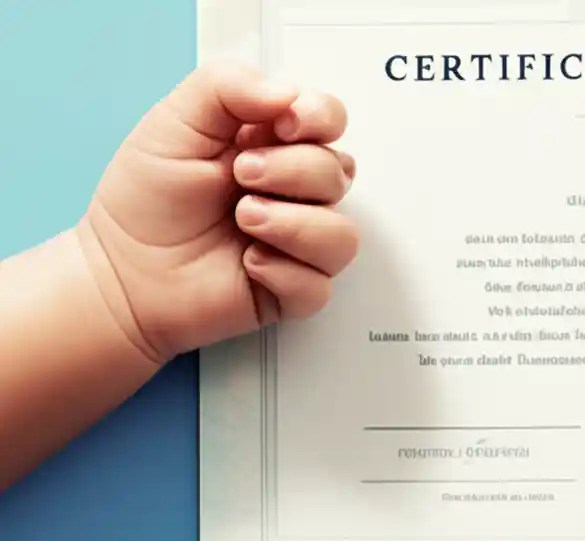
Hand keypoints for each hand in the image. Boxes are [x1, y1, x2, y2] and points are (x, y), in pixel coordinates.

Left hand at [78, 61, 357, 361]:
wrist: (121, 271)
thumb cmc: (145, 200)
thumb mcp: (176, 120)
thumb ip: (229, 85)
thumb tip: (290, 93)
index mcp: (274, 143)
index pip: (330, 118)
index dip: (320, 118)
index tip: (284, 126)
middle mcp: (295, 191)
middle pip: (340, 171)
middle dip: (293, 171)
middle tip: (241, 176)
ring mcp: (299, 242)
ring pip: (341, 233)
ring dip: (293, 225)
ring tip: (243, 221)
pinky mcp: (295, 289)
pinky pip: (320, 284)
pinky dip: (283, 272)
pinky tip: (248, 263)